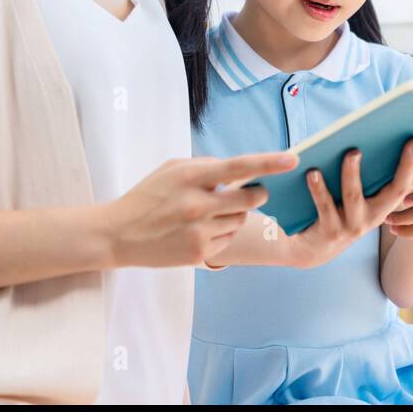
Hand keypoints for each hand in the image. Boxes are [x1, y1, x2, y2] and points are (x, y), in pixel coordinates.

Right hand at [106, 152, 294, 267]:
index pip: (238, 166)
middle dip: (258, 193)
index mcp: (190, 177)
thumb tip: (240, 170)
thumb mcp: (172, 169)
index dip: (269, 162)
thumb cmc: (149, 195)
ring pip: (242, 219)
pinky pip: (229, 239)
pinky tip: (201, 230)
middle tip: (254, 191)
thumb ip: (206, 166)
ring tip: (211, 213)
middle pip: (251, 198)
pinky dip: (223, 233)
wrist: (119, 234)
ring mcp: (199, 231)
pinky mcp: (200, 252)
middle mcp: (197, 204)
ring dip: (236, 214)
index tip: (293, 158)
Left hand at [286, 138, 412, 268]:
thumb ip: (370, 169)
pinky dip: (319, 188)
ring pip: (355, 195)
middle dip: (407, 165)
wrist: (315, 247)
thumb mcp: (356, 191)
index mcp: (386, 203)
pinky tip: (312, 172)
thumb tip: (372, 137)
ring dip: (353, 172)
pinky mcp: (332, 231)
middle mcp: (376, 215)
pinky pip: (326, 206)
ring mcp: (355, 225)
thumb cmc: (337, 208)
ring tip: (352, 152)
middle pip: (397, 190)